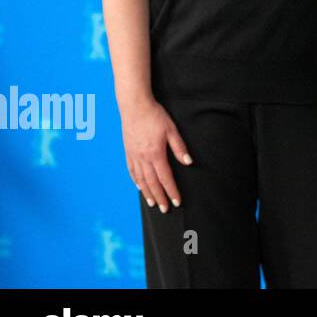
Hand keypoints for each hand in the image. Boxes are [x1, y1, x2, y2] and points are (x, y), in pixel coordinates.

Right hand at [119, 96, 191, 212]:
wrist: (134, 106)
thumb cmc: (155, 116)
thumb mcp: (172, 130)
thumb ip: (180, 147)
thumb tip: (188, 163)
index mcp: (155, 154)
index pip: (166, 178)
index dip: (172, 191)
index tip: (176, 202)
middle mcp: (143, 158)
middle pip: (152, 183)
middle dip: (160, 197)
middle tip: (165, 210)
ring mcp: (133, 156)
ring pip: (141, 179)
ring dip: (147, 193)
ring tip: (153, 203)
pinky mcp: (128, 151)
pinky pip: (132, 170)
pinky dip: (136, 181)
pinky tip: (139, 186)